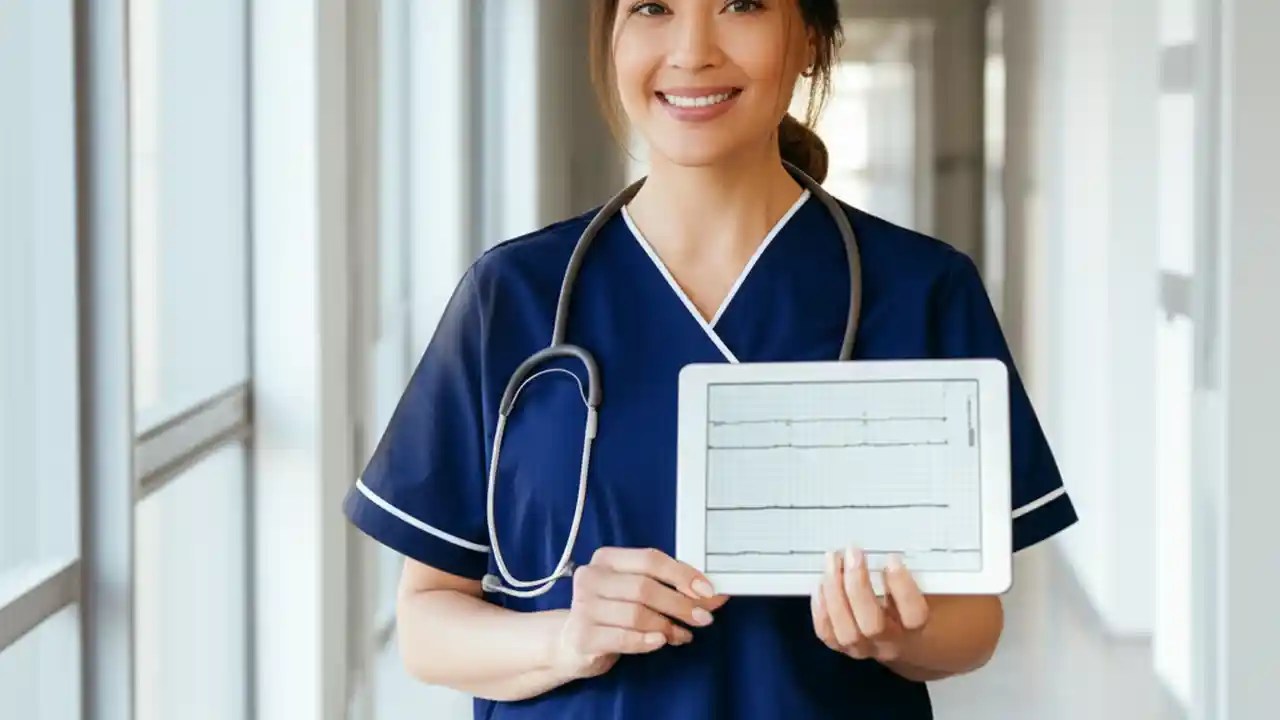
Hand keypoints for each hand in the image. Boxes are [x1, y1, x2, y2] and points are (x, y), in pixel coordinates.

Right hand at [552, 547, 728, 679]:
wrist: (573, 643)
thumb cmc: (613, 613)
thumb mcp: (637, 593)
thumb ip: (669, 588)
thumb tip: (713, 595)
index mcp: (607, 558)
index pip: (650, 559)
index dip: (682, 574)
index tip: (708, 591)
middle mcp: (591, 577)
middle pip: (645, 587)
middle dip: (680, 604)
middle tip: (704, 617)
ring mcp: (583, 606)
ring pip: (636, 614)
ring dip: (667, 626)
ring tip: (682, 635)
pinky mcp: (582, 635)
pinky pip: (623, 638)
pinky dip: (647, 640)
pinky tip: (661, 642)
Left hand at [810, 547, 929, 662]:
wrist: (909, 643)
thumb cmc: (919, 608)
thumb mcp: (931, 593)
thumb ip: (921, 574)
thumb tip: (902, 543)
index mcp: (919, 630)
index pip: (913, 615)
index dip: (902, 586)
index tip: (892, 558)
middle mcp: (891, 645)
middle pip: (872, 626)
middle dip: (858, 586)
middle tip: (852, 553)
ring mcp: (864, 649)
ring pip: (845, 631)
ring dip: (835, 592)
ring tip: (833, 561)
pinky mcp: (843, 647)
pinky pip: (827, 633)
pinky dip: (821, 608)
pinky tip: (822, 582)